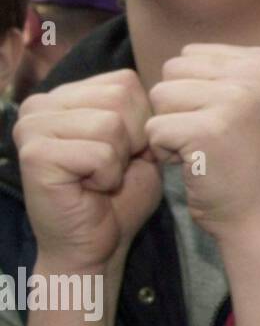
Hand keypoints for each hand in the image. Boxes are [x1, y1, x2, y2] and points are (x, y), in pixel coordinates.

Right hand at [13, 70, 161, 272]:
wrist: (97, 244)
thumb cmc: (120, 195)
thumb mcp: (143, 143)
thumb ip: (146, 111)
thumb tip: (162, 90)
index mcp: (66, 95)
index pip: (125, 81)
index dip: (143, 121)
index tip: (126, 151)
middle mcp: (41, 104)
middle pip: (120, 97)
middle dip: (134, 138)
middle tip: (112, 167)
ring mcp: (32, 127)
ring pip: (111, 123)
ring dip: (120, 159)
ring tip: (100, 177)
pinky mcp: (34, 155)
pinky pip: (100, 152)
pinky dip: (108, 176)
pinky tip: (91, 188)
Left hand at [145, 45, 259, 237]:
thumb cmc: (243, 157)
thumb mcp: (247, 100)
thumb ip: (219, 71)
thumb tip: (176, 59)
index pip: (191, 55)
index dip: (194, 92)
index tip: (224, 120)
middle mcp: (256, 74)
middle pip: (173, 71)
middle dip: (178, 106)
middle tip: (208, 136)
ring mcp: (236, 100)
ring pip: (159, 96)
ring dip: (169, 127)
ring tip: (200, 148)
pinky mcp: (209, 130)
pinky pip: (153, 127)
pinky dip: (163, 150)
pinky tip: (193, 163)